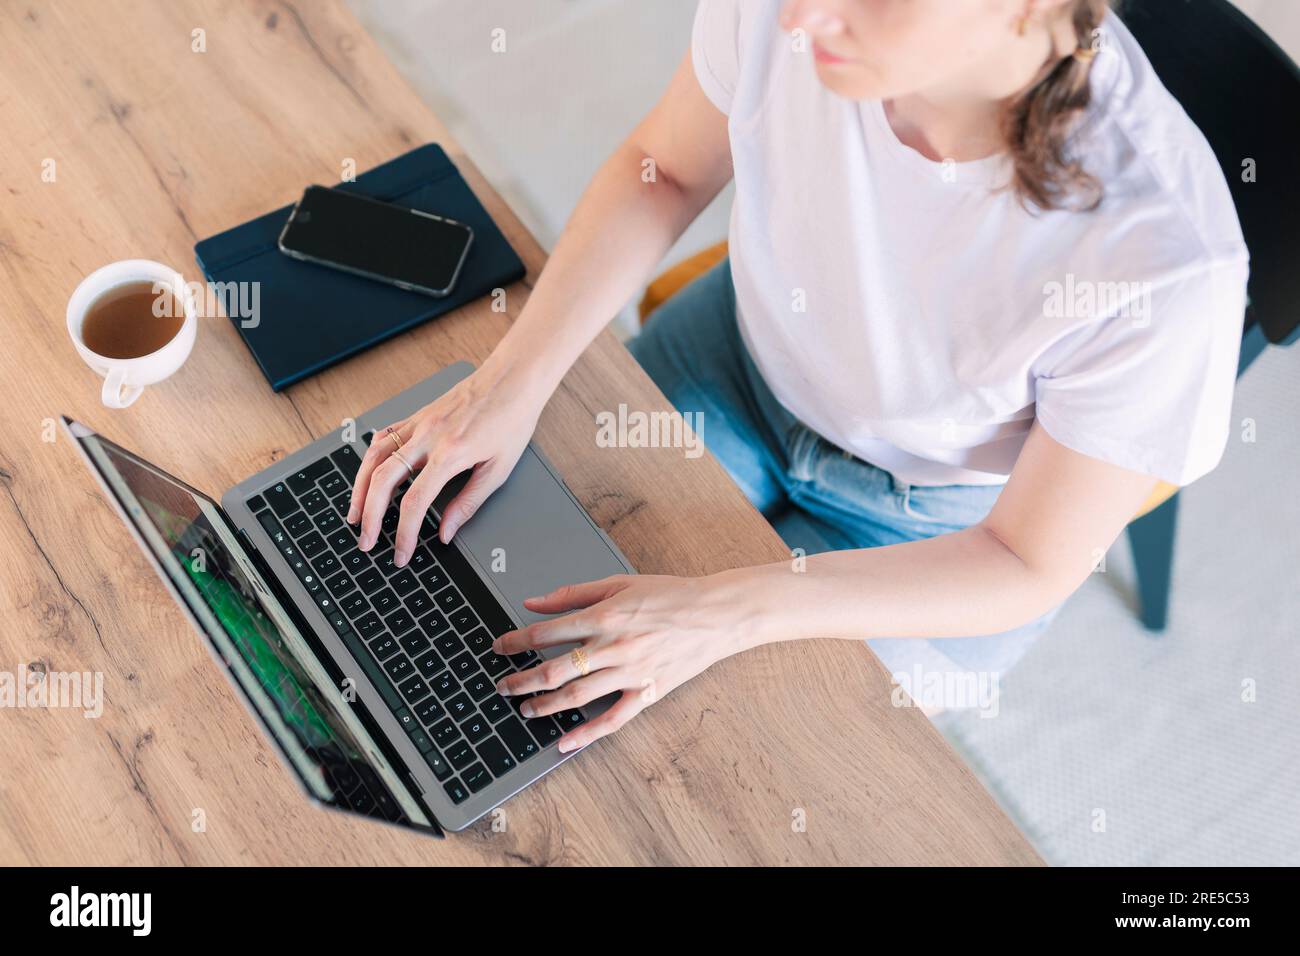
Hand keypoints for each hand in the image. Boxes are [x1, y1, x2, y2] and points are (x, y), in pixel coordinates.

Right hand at [348, 362, 546, 564]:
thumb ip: (469, 503)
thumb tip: (446, 532)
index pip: (414, 502)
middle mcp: (427, 436)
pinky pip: (385, 437)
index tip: (400, 553)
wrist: (513, 378)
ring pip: (374, 457)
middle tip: (366, 541)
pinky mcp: (417, 415)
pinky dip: (371, 457)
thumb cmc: (512, 420)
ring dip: (359, 489)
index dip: (403, 533)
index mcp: (450, 454)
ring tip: (356, 514)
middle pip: (382, 481)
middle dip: (370, 516)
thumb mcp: (499, 469)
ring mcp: (418, 423)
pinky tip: (368, 474)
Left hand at [493, 573, 759, 752]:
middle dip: (521, 680)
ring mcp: (631, 673)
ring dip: (545, 705)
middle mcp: (613, 647)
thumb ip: (572, 594)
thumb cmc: (670, 595)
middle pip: (555, 669)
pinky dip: (587, 733)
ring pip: (578, 696)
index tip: (499, 648)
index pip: (547, 632)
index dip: (516, 641)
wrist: (716, 613)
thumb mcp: (619, 583)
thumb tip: (534, 602)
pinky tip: (566, 742)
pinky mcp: (648, 692)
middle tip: (501, 687)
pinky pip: (613, 719)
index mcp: (604, 616)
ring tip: (525, 709)